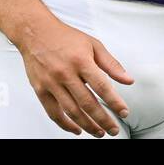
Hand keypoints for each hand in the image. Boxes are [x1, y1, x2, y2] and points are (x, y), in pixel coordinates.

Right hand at [14, 17, 133, 136]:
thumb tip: (128, 80)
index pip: (102, 87)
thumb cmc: (65, 37)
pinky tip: (77, 130)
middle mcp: (65, 73)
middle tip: (113, 130)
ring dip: (87, 126)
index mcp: (81, 60)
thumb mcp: (93, 44)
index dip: (115, 102)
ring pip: (72, 111)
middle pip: (88, 103)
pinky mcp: (40, 90)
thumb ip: (111, 64)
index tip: (124, 112)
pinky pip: (54, 113)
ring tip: (99, 132)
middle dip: (103, 120)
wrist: (35, 32)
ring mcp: (51, 83)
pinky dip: (66, 125)